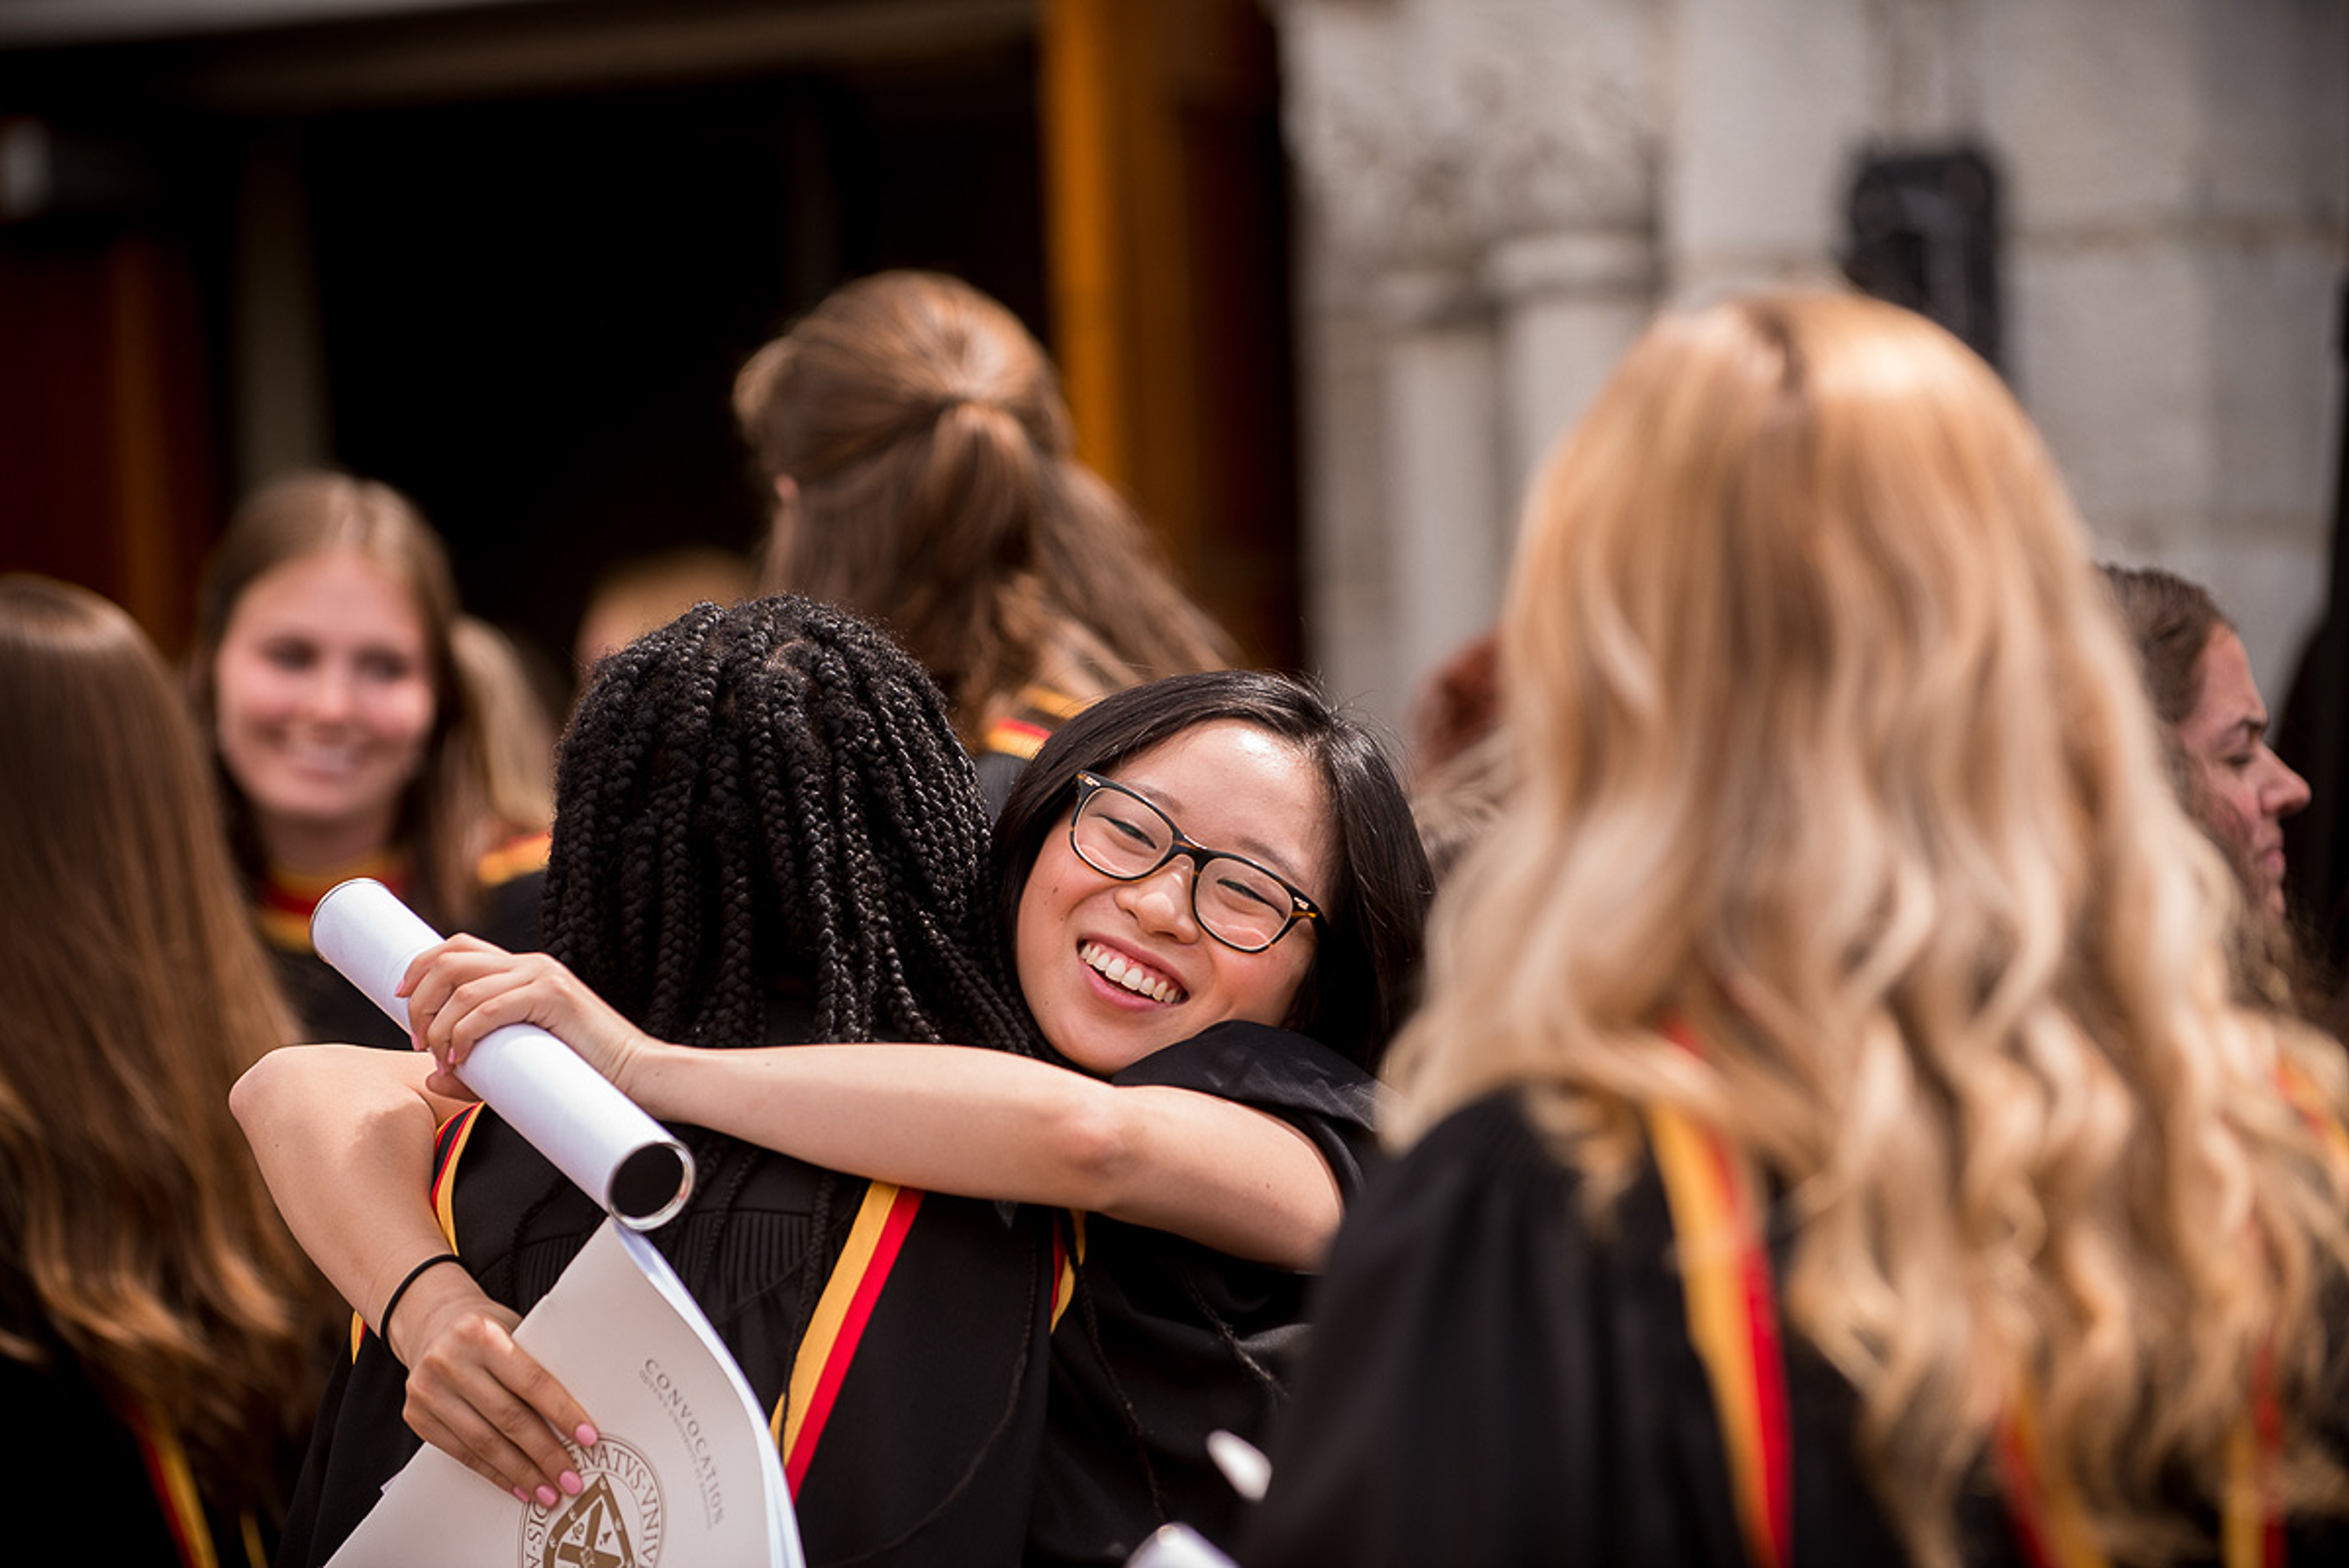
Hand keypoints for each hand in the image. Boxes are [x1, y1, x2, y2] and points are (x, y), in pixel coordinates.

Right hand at [392, 1268, 600, 1505]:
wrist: (432, 1323)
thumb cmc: (485, 1329)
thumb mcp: (513, 1329)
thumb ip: (537, 1363)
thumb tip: (577, 1416)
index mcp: (481, 1334)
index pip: (531, 1381)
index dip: (562, 1413)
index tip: (587, 1439)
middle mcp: (449, 1361)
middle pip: (508, 1418)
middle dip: (544, 1454)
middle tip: (570, 1478)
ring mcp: (428, 1391)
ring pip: (484, 1442)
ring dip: (520, 1472)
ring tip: (547, 1491)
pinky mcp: (416, 1416)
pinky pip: (461, 1452)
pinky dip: (492, 1472)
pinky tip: (515, 1484)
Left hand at [398, 936, 655, 1097]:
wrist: (639, 1077)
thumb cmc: (584, 1075)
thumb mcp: (519, 1065)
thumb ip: (477, 1069)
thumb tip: (432, 1076)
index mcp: (525, 971)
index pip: (459, 948)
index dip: (419, 967)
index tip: (402, 1003)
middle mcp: (531, 964)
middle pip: (450, 958)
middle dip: (418, 997)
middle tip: (418, 1039)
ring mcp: (542, 976)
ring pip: (462, 983)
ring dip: (438, 1021)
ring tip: (440, 1055)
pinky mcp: (552, 996)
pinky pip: (487, 1007)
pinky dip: (462, 1032)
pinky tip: (461, 1056)